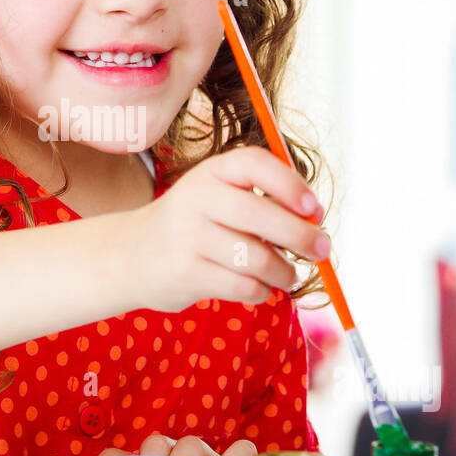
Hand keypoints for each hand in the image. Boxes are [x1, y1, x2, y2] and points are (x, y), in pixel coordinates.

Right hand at [117, 145, 330, 312]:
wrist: (132, 255)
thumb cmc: (196, 226)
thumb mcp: (221, 199)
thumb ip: (266, 203)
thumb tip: (316, 222)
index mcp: (212, 172)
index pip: (255, 164)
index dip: (290, 183)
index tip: (314, 208)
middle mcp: (196, 198)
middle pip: (259, 215)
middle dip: (301, 236)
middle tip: (323, 250)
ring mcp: (187, 236)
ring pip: (255, 258)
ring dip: (284, 272)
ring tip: (288, 276)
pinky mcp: (185, 272)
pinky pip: (242, 286)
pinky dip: (261, 291)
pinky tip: (258, 288)